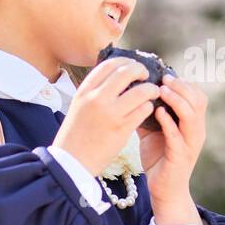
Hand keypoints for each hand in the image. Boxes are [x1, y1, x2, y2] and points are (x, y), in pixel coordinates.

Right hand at [52, 57, 159, 176]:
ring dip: (151, 89)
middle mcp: (96, 98)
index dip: (125, 62)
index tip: (133, 66)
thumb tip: (116, 78)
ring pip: (141, 91)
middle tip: (146, 76)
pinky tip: (147, 109)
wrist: (72, 162)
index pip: (109, 65)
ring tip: (153, 93)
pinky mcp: (121, 128)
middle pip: (127, 72)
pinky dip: (149, 107)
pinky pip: (143, 110)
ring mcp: (110, 113)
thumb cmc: (76, 135)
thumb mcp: (79, 106)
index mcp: (85, 91)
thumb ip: (95, 92)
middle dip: (141, 70)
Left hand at [136, 72, 205, 223]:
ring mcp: (190, 145)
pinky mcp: (180, 157)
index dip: (184, 83)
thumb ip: (149, 113)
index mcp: (192, 124)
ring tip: (162, 91)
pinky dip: (169, 123)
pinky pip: (178, 136)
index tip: (166, 75)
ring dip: (177, 101)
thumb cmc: (159, 159)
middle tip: (164, 79)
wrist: (165, 191)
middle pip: (198, 101)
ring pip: (192, 116)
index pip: (197, 96)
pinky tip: (158, 113)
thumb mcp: (154, 131)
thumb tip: (133, 93)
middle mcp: (196, 132)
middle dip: (182, 87)